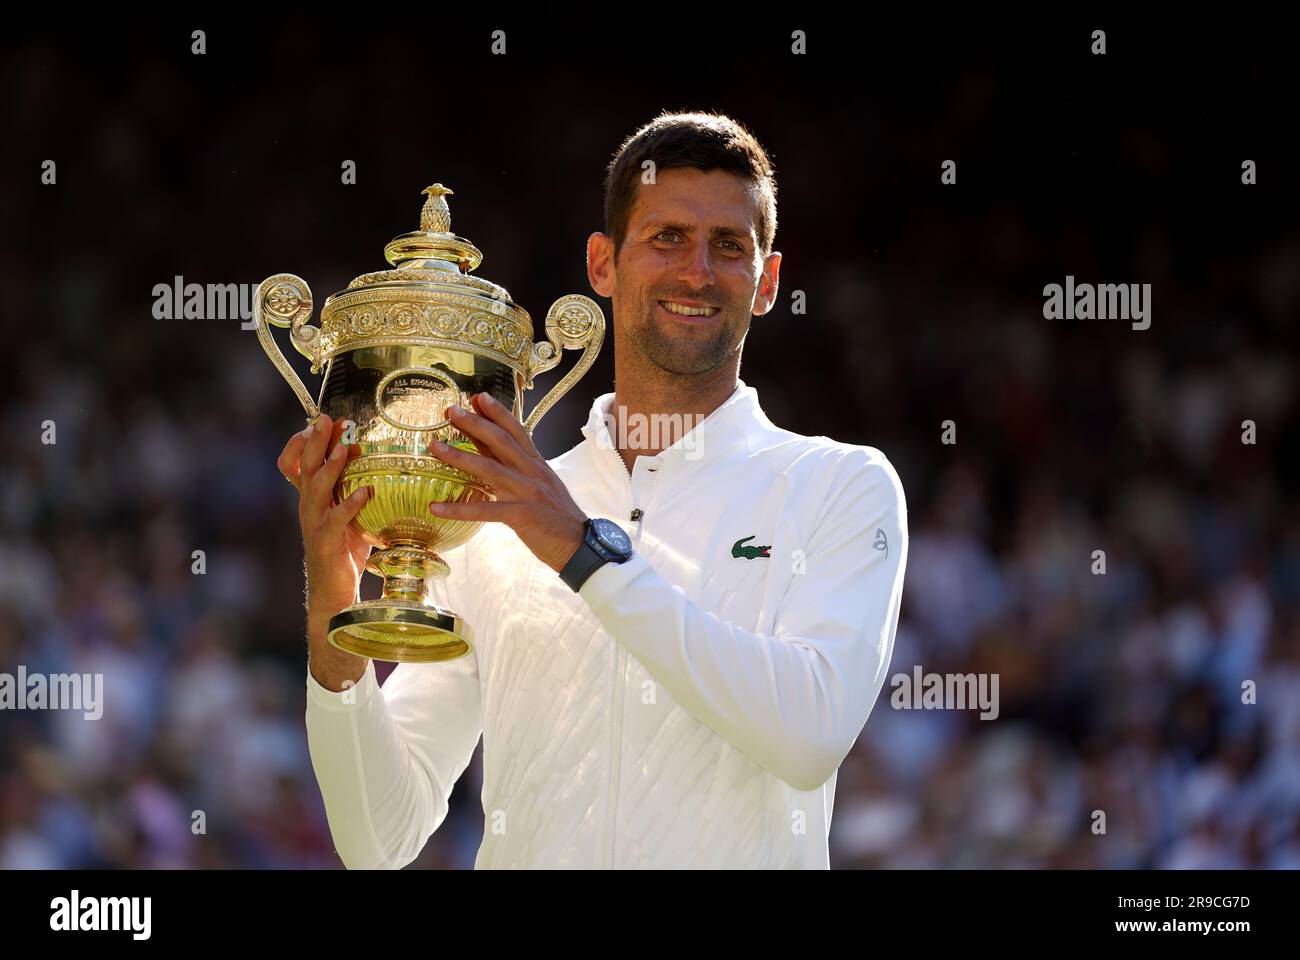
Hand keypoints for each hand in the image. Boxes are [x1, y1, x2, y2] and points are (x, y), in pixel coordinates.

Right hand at [277, 415, 373, 686]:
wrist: (334, 596)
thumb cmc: (344, 553)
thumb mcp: (350, 517)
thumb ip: (355, 491)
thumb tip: (372, 464)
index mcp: (312, 500)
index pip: (295, 464)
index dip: (303, 443)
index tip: (322, 421)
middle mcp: (308, 509)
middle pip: (304, 468)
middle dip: (315, 442)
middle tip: (326, 420)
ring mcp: (313, 526)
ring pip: (315, 489)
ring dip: (330, 467)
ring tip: (344, 448)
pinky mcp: (325, 545)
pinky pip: (336, 520)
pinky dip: (351, 504)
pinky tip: (367, 492)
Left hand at [427, 393, 586, 573]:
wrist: (581, 545)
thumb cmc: (557, 517)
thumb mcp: (540, 485)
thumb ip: (517, 469)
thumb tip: (493, 454)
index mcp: (537, 464)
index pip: (517, 431)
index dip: (498, 413)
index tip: (478, 397)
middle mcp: (532, 473)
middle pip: (501, 441)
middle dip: (475, 423)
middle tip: (451, 410)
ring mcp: (527, 493)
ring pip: (490, 469)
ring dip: (460, 456)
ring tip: (435, 447)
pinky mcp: (521, 516)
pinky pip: (485, 510)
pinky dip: (459, 509)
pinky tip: (436, 508)